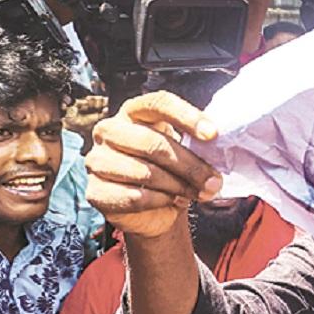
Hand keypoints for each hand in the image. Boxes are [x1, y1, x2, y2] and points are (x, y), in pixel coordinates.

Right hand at [85, 91, 221, 236]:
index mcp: (133, 112)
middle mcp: (110, 130)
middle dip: (189, 166)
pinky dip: (160, 201)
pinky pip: (134, 197)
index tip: (212, 134)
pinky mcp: (95, 190)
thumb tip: (218, 148)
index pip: (158, 104)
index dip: (186, 116)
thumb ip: (194, 144)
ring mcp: (98, 160)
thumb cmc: (169, 171)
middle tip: (213, 181)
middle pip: (152, 143)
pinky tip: (172, 200)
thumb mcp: (182, 150)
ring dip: (178, 186)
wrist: (154, 209)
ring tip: (195, 193)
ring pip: (145, 172)